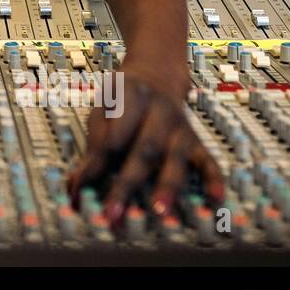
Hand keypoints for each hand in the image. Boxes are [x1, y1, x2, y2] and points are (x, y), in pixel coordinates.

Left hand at [67, 64, 224, 229]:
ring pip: (174, 158)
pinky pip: (208, 159)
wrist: (156, 75)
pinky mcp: (196, 140)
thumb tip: (75, 188)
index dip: (97, 166)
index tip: (82, 193)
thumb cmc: (122, 99)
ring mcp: (180, 126)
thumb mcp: (101, 111)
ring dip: (166, 187)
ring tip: (160, 213)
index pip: (113, 136)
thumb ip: (92, 149)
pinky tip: (215, 198)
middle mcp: (158, 111)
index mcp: (129, 98)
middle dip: (127, 185)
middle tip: (114, 213)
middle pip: (143, 150)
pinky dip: (213, 178)